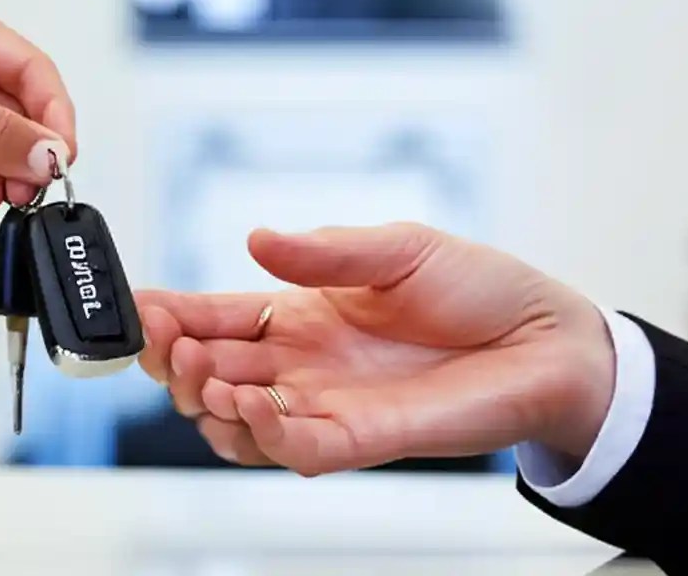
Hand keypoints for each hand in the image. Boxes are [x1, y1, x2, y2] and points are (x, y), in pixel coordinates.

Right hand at [135, 223, 614, 476]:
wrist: (548, 339)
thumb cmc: (480, 289)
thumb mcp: (397, 248)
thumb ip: (326, 250)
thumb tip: (257, 239)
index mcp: (301, 314)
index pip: (216, 317)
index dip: (172, 314)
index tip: (139, 305)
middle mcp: (303, 365)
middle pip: (210, 374)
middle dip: (174, 361)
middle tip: (166, 342)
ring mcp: (328, 405)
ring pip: (236, 424)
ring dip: (207, 403)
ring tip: (205, 374)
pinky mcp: (363, 439)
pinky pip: (296, 448)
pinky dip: (263, 432)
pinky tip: (250, 404)